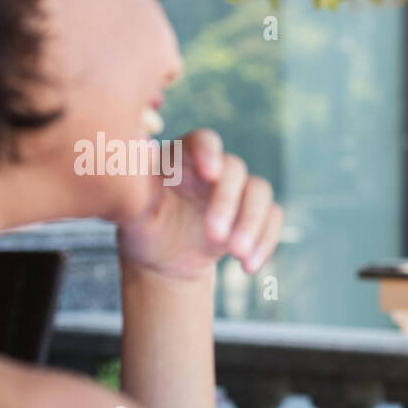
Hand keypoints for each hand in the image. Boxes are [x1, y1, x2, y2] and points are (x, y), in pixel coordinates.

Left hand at [117, 128, 283, 279]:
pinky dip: (265, 242)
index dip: (209, 152)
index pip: (203, 141)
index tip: (209, 173)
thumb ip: (139, 188)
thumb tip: (140, 152)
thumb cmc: (144, 228)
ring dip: (252, 223)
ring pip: (259, 192)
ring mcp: (237, 191)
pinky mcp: (253, 215)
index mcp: (183, 158)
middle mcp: (214, 169)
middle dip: (227, 202)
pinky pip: (273, 219)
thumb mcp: (134, 213)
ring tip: (237, 254)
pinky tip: (249, 266)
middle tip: (215, 235)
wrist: (164, 259)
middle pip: (235, 170)